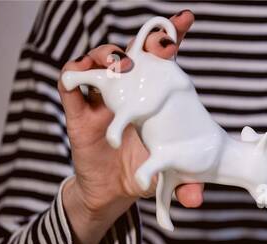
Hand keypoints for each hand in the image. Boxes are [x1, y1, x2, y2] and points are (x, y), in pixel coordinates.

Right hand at [59, 10, 202, 243]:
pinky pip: (70, 85)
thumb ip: (182, 185)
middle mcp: (125, 94)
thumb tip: (196, 198)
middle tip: (155, 45)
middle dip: (143, 41)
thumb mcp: (164, 179)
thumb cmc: (139, 176)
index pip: (160, 61)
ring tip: (119, 64)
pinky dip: (72, 73)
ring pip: (99, 61)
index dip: (170, 37)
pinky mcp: (78, 115)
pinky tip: (80, 72)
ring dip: (108, 54)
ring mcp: (100, 101)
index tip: (184, 21)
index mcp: (150, 100)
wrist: (109, 195)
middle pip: (131, 53)